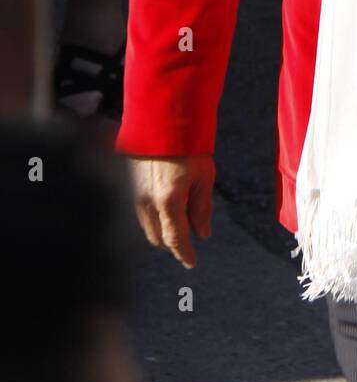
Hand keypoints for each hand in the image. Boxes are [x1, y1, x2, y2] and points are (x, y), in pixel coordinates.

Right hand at [128, 154, 214, 268]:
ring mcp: (133, 194)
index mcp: (169, 200)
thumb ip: (202, 207)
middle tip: (188, 239)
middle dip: (173, 243)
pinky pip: (139, 212)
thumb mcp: (205, 175)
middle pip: (157, 238)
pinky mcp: (127, 185)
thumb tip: (203, 234)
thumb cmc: (188, 145)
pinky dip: (152, 217)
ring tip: (179, 219)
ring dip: (161, 230)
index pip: (175, 238)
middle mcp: (147, 201)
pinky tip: (164, 206)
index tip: (191, 262)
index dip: (184, 254)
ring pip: (146, 226)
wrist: (161, 119)